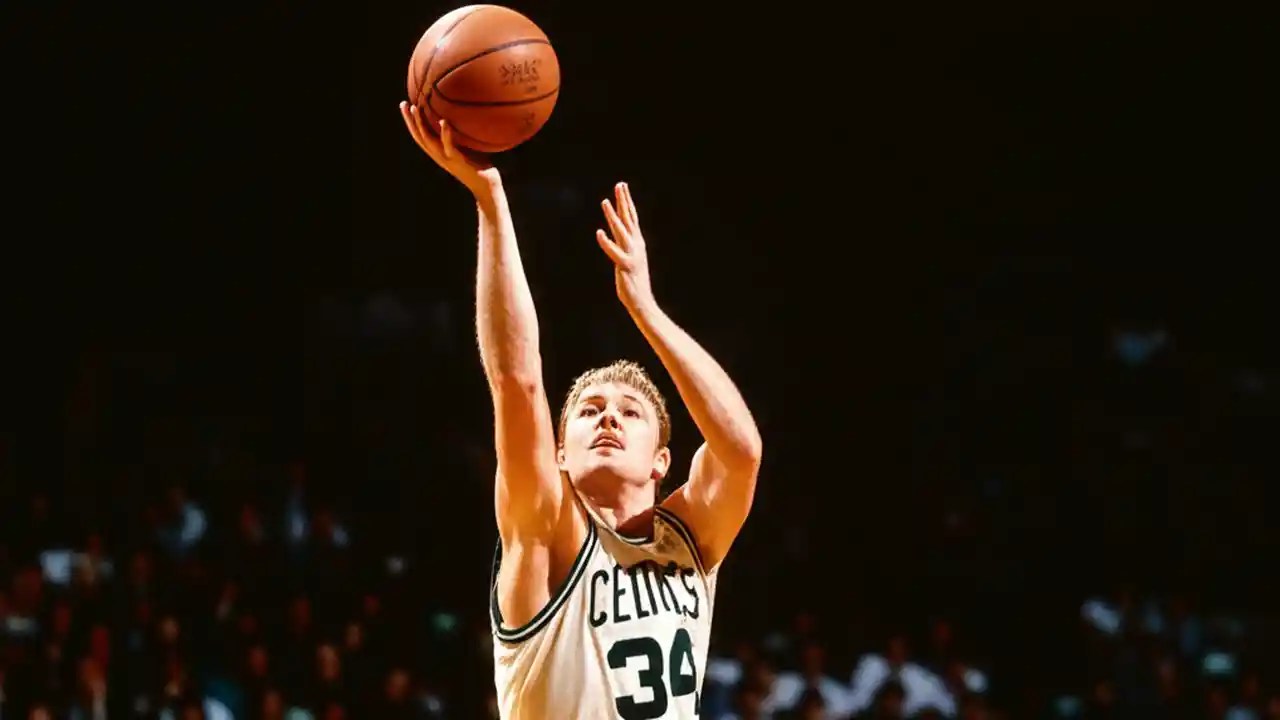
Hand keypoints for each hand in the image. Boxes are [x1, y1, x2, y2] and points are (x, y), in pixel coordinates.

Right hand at [399, 102, 499, 196]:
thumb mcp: (465, 149)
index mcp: (439, 153)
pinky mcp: (458, 161)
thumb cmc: (479, 167)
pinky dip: (445, 134)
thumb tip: (461, 118)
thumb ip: (459, 137)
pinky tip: (443, 121)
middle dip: (410, 121)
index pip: (420, 136)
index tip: (406, 106)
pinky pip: (448, 147)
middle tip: (403, 104)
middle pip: (419, 137)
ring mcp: (447, 159)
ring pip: (428, 141)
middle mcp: (439, 156)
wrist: (486, 187)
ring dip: (421, 124)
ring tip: (416, 108)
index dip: (411, 122)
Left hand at [597, 182, 656, 312]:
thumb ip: (625, 246)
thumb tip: (619, 235)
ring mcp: (632, 255)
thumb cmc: (634, 282)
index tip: (622, 186)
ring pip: (621, 231)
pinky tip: (599, 232)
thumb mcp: (631, 258)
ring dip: (613, 216)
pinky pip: (614, 252)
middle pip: (629, 219)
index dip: (627, 201)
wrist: (642, 302)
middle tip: (620, 184)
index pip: (632, 217)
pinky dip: (606, 242)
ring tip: (605, 201)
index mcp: (637, 243)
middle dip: (623, 201)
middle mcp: (636, 246)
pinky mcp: (625, 266)